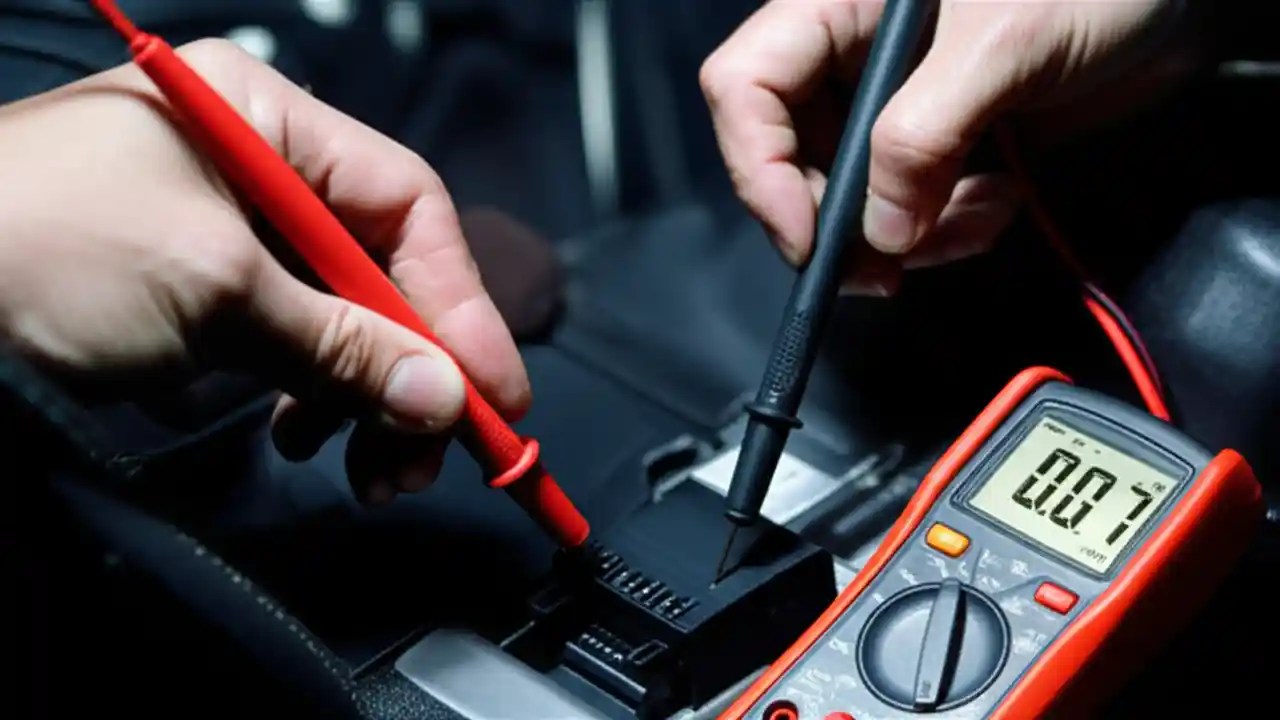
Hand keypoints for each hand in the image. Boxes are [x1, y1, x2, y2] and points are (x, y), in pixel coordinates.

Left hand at [0, 39, 529, 502]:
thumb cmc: (27, 248)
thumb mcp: (214, 292)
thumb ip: (341, 346)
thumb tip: (442, 395)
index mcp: (260, 117)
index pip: (403, 204)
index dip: (458, 300)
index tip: (493, 387)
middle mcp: (251, 167)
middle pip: (377, 267)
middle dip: (411, 365)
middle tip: (434, 445)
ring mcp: (221, 233)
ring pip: (338, 316)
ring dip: (365, 395)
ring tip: (366, 463)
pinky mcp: (194, 295)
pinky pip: (288, 346)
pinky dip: (311, 400)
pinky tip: (304, 437)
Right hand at [701, 0, 1192, 293]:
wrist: (1180, 7)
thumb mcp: (1002, 46)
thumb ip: (922, 136)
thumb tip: (878, 233)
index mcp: (838, 5)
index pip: (744, 87)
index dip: (759, 168)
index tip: (808, 240)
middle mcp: (848, 55)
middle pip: (786, 154)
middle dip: (840, 221)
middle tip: (889, 267)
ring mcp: (889, 102)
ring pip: (847, 195)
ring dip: (905, 233)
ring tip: (975, 219)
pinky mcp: (931, 141)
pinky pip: (903, 206)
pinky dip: (942, 227)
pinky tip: (994, 203)